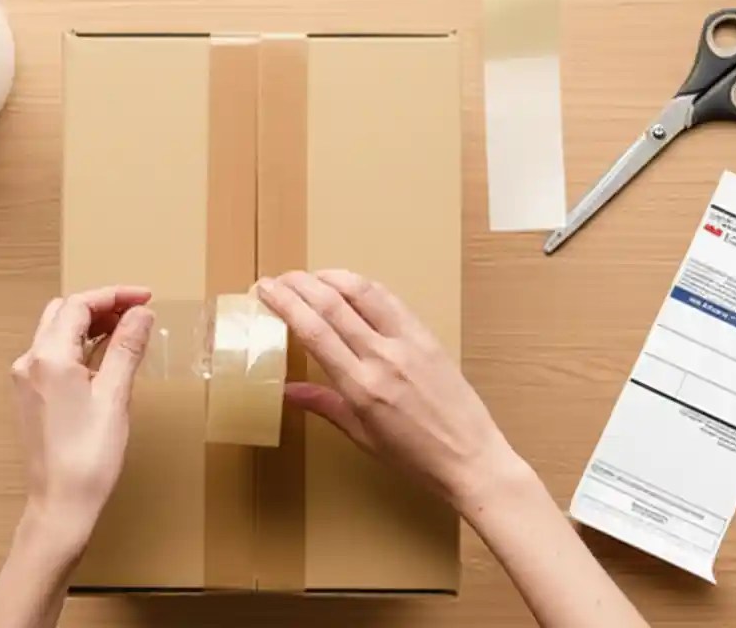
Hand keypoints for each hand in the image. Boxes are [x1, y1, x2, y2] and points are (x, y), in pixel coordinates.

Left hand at [9, 285, 154, 556]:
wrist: (60, 504)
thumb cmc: (88, 457)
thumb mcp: (115, 397)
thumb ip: (127, 348)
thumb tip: (141, 313)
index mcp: (49, 358)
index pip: (80, 305)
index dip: (115, 295)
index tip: (146, 297)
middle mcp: (30, 363)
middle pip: (64, 313)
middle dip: (102, 305)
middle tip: (138, 311)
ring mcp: (26, 380)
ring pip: (57, 333)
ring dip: (90, 324)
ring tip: (126, 331)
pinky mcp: (30, 396)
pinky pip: (54, 356)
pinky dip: (80, 346)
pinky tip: (105, 358)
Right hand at [257, 270, 520, 511]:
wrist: (471, 458)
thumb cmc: (415, 458)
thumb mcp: (362, 436)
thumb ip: (324, 405)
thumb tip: (286, 391)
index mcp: (361, 387)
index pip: (313, 332)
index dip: (285, 304)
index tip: (264, 289)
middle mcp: (382, 357)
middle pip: (332, 304)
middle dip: (299, 284)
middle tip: (277, 279)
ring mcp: (408, 343)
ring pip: (362, 292)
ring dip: (330, 277)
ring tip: (309, 277)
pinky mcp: (427, 336)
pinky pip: (390, 300)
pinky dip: (363, 286)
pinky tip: (348, 285)